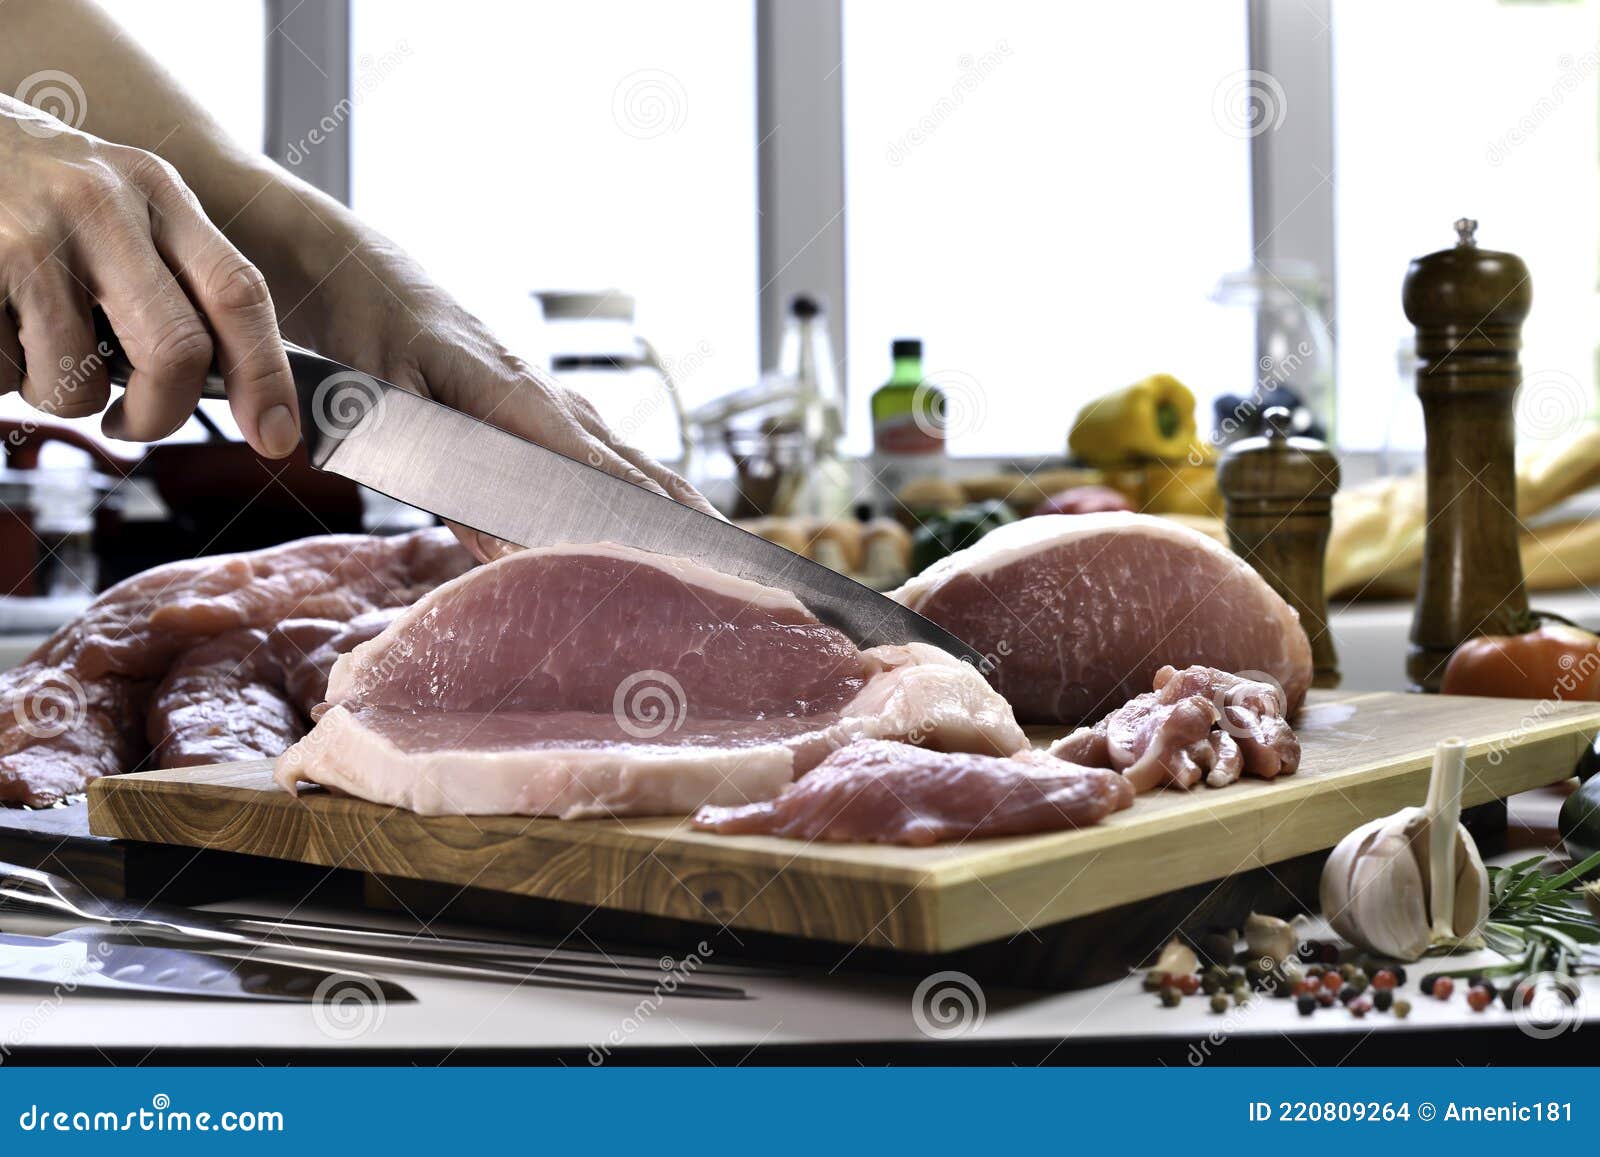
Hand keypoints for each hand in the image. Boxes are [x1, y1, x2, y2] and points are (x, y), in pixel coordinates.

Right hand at [0, 97, 299, 455]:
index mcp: (154, 189)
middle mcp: (100, 204)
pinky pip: (4, 375)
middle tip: (131, 424)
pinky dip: (1, 374)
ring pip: (78, 383)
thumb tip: (232, 380)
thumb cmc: (24, 185)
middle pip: (176, 351)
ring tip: (30, 348)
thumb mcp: (112, 197)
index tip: (276, 436)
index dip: (267, 376)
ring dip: (57, 395)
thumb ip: (168, 268)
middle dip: (159, 415)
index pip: (239, 291)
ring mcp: (30, 235)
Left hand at [277, 230, 717, 558]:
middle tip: (728, 566)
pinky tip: (658, 502)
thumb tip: (504, 550)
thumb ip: (443, 478)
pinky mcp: (540, 404)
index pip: (598, 474)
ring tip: (715, 543)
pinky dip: (641, 480)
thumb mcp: (388, 410)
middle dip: (681, 517)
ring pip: (626, 455)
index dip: (642, 521)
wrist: (361, 274)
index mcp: (518, 399)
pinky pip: (604, 448)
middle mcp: (549, 398)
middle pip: (632, 467)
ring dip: (671, 498)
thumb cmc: (368, 336)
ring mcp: (550, 399)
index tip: (682, 560)